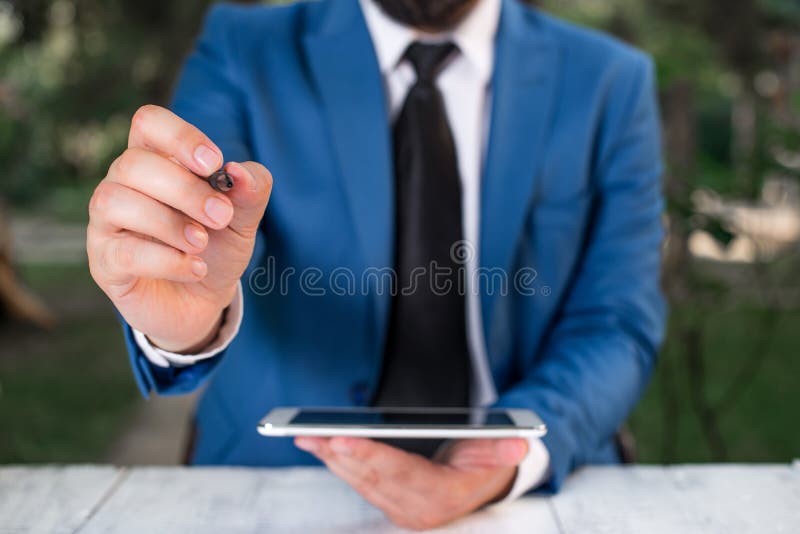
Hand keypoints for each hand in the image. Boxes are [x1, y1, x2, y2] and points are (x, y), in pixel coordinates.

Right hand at [87, 105, 271, 351]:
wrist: (203, 301)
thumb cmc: (216, 247)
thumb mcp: (243, 218)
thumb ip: (251, 190)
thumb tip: (239, 172)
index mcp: (155, 159)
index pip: (149, 122)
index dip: (180, 137)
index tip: (214, 164)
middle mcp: (122, 184)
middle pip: (134, 163)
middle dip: (185, 190)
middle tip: (221, 216)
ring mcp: (106, 223)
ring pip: (117, 202)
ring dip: (169, 223)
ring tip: (202, 244)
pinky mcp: (104, 263)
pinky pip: (124, 252)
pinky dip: (166, 260)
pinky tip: (196, 268)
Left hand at [295, 436, 527, 530]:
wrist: (485, 486)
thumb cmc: (487, 463)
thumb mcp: (500, 452)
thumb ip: (505, 448)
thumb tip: (518, 443)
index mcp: (443, 495)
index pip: (400, 473)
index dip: (370, 455)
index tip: (341, 439)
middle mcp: (418, 508)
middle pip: (371, 479)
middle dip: (339, 455)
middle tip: (311, 433)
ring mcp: (402, 509)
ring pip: (359, 483)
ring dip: (331, 460)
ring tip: (306, 436)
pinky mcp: (390, 503)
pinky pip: (359, 484)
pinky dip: (338, 465)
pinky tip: (320, 447)